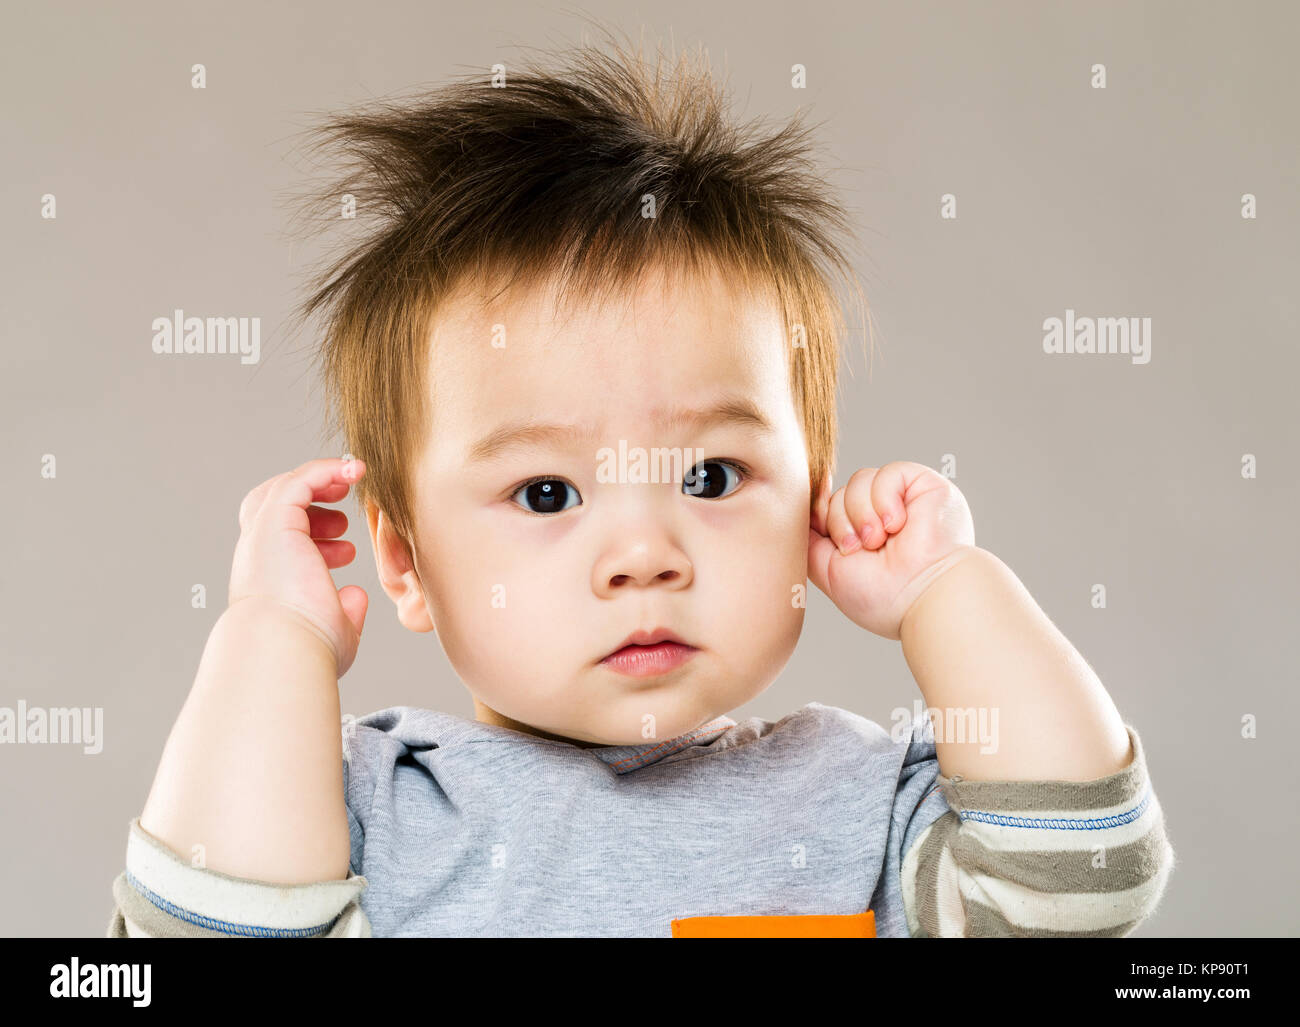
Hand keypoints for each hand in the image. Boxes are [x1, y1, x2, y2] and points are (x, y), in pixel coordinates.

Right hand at [228, 457, 369, 675]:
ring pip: (282, 489)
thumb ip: (345, 608)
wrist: (284, 647)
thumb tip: (355, 596)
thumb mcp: (335, 627)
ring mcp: (263, 535)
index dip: (315, 538)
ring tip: (351, 483)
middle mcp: (259, 553)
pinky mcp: (275, 519)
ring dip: (320, 481)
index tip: (348, 550)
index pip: (281, 542)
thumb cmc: (306, 647)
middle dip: (309, 502)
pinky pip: (300, 480)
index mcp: (268, 578)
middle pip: (272, 508)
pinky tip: (354, 472)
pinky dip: (327, 470)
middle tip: (343, 511)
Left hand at [807, 461, 977, 638]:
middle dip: (840, 523)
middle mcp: (883, 516)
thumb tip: (802, 504)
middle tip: (860, 550)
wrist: (922, 598)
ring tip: (879, 541)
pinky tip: (897, 525)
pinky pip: (886, 473)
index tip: (824, 529)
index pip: (830, 506)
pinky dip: (884, 500)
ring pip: (858, 481)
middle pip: (839, 494)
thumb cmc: (881, 595)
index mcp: (864, 535)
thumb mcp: (827, 567)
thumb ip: (810, 537)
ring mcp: (904, 499)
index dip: (821, 512)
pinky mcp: (924, 485)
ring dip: (862, 515)